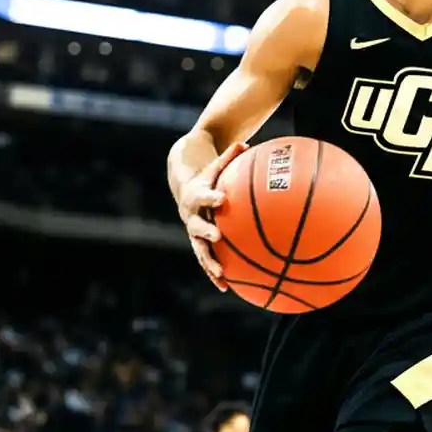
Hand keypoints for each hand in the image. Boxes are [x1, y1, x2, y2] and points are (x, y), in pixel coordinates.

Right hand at [177, 142, 247, 291]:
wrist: (185, 186)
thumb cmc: (209, 174)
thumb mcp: (216, 164)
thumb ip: (230, 156)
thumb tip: (246, 143)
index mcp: (196, 196)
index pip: (203, 194)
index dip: (211, 197)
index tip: (221, 199)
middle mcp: (192, 215)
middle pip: (196, 226)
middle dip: (206, 232)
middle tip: (217, 236)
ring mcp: (193, 232)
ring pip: (199, 249)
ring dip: (209, 263)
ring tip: (222, 276)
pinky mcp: (199, 243)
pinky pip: (207, 260)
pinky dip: (215, 274)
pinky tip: (228, 288)